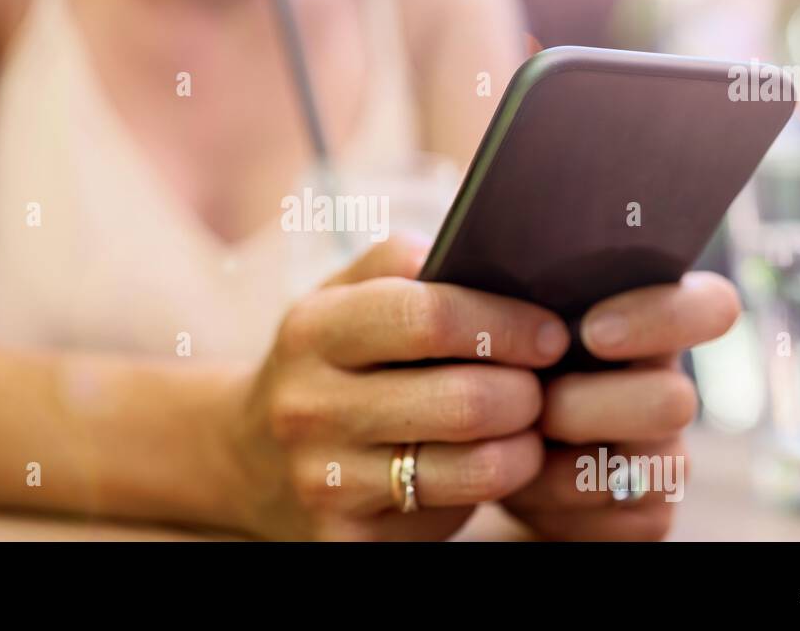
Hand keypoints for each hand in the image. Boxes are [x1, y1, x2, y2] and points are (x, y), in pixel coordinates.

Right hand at [226, 236, 570, 539]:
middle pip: (465, 400)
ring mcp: (326, 481)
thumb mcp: (343, 296)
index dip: (506, 324)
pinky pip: (457, 514)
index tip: (549, 333)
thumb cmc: (329, 362)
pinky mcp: (348, 541)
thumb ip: (405, 264)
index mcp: (314, 331)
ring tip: (524, 429)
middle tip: (538, 386)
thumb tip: (496, 258)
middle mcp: (310, 408)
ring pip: (474, 467)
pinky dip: (494, 489)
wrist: (251, 459)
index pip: (430, 318)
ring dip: (523, 446)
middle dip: (527, 391)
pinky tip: (490, 466)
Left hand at [500, 272, 739, 539]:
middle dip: (584, 405)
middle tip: (532, 403)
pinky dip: (551, 504)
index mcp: (647, 324)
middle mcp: (669, 388)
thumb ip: (518, 290)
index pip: (710, 307)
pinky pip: (613, 518)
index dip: (664, 318)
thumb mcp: (501, 325)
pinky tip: (523, 485)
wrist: (479, 455)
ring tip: (513, 442)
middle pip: (674, 401)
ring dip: (559, 460)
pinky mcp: (648, 516)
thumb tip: (495, 253)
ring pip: (640, 466)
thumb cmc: (493, 369)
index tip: (593, 332)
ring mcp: (664, 457)